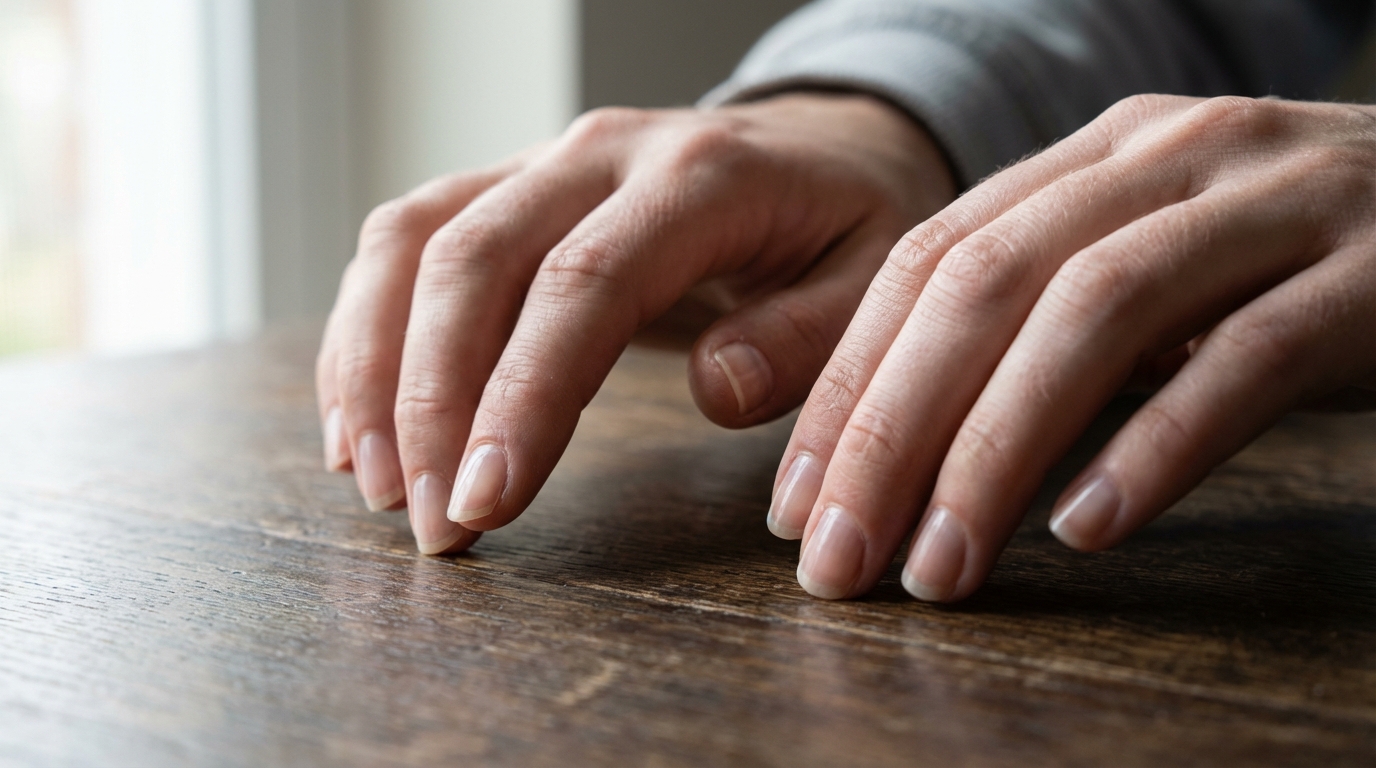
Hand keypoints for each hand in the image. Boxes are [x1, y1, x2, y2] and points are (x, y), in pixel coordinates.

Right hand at [315, 94, 954, 553]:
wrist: (822, 145)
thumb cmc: (845, 226)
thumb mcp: (874, 281)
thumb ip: (807, 336)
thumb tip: (718, 389)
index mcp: (698, 178)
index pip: (582, 284)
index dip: (521, 396)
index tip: (484, 499)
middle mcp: (599, 154)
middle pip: (472, 261)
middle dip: (431, 402)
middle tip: (430, 523)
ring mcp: (541, 163)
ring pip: (413, 242)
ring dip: (375, 367)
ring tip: (377, 486)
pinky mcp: (506, 188)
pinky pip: (405, 241)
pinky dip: (366, 331)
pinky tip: (358, 421)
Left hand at [774, 94, 1375, 600]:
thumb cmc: (1296, 266)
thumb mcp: (1150, 274)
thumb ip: (1037, 326)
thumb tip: (890, 440)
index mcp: (1098, 156)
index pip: (928, 258)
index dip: (845, 382)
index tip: (794, 500)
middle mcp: (1172, 155)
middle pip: (985, 285)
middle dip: (890, 431)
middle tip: (837, 557)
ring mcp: (1279, 202)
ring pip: (1095, 315)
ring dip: (996, 454)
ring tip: (939, 569)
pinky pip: (1248, 360)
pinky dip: (1156, 447)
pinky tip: (1087, 529)